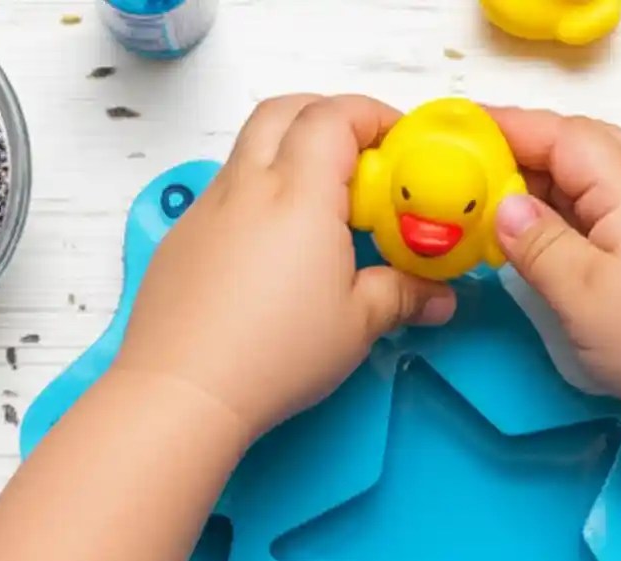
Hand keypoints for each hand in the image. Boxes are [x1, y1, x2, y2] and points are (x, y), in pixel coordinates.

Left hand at [115, 94, 455, 437]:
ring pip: (250, 148)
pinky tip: (275, 246)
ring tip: (321, 204)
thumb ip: (403, 297)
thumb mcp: (357, 325)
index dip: (372, 116)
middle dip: (327, 116)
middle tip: (361, 154)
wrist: (182, 390)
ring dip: (288, 152)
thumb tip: (438, 296)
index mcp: (300, 193)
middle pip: (285, 111)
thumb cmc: (274, 354)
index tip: (400, 144)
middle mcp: (249, 185)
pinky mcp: (183, 237)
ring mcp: (208, 208)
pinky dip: (258, 193)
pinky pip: (225, 191)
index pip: (335, 116)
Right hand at [487, 108, 620, 442]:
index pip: (565, 135)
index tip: (463, 128)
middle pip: (580, 146)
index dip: (512, 126)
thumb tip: (504, 206)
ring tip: (491, 195)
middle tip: (470, 161)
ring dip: (541, 179)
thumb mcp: (583, 295)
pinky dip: (561, 209)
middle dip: (523, 146)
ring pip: (591, 178)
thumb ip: (538, 244)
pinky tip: (534, 231)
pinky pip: (601, 208)